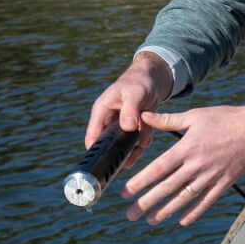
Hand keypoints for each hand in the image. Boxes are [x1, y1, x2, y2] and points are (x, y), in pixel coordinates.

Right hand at [85, 53, 173, 167]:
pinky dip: (143, 141)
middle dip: (117, 153)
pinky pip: (137, 141)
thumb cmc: (138, 82)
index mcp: (101, 111)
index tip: (102, 163)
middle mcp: (109, 121)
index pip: (92, 135)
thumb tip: (127, 127)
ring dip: (133, 149)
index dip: (95, 151)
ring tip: (140, 145)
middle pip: (108, 145)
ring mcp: (120, 126)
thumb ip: (130, 110)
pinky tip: (146, 137)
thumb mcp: (134, 94)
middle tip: (126, 162)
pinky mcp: (133, 129)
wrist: (151, 80)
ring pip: (124, 146)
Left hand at [121, 101, 244, 225]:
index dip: (141, 181)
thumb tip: (144, 116)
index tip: (125, 192)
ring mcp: (212, 175)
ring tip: (150, 220)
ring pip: (185, 197)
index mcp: (188, 147)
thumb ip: (169, 120)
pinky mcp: (225, 182)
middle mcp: (198, 164)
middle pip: (168, 187)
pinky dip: (194, 212)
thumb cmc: (226, 118)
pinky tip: (181, 221)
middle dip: (147, 202)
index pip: (159, 168)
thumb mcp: (196, 116)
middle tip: (130, 214)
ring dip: (166, 211)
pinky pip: (207, 201)